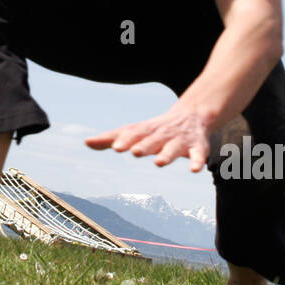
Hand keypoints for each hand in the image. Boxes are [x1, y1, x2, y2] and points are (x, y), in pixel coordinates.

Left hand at [84, 101, 212, 170]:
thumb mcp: (134, 131)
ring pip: (173, 148)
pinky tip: (194, 169)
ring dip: (167, 154)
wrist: (193, 114)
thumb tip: (85, 142)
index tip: (115, 147)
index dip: (125, 139)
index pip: (134, 134)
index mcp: (146, 131)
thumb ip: (110, 138)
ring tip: (159, 162)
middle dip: (144, 146)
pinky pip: (198, 155)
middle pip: (152, 140)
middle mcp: (162, 134)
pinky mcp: (197, 147)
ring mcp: (179, 140)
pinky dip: (197, 161)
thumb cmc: (156, 128)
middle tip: (135, 152)